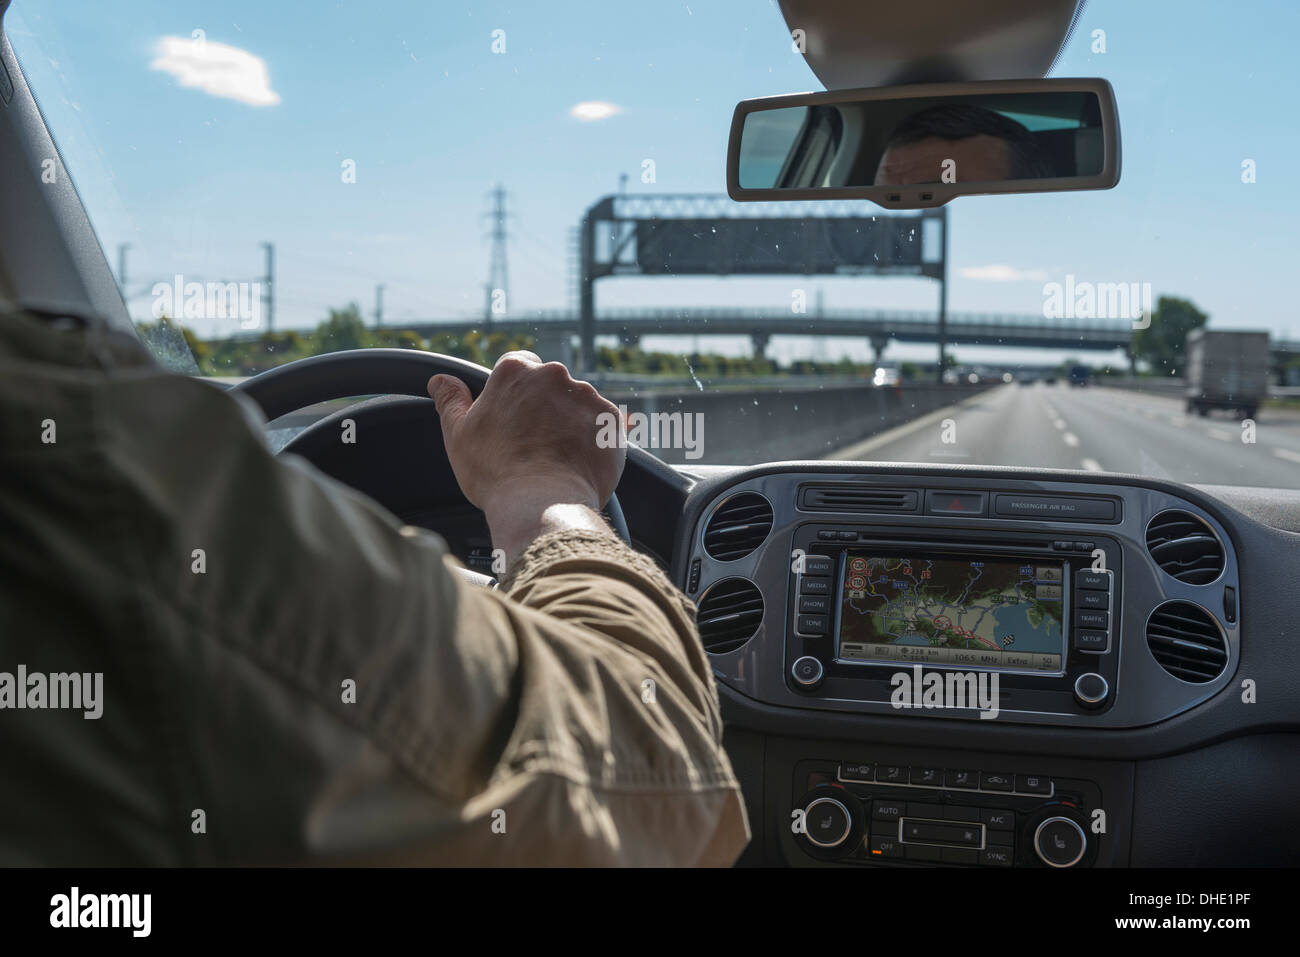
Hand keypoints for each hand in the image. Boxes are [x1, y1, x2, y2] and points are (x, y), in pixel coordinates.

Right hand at [428, 351, 625, 564]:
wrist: (542, 505)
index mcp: (516, 372)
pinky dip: (593, 439)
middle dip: (545, 407)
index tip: (515, 415)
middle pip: (550, 384)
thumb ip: (451, 400)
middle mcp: (554, 376)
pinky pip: (603, 424)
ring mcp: (586, 397)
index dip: (516, 391)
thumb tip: (441, 380)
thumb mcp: (458, 435)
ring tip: (556, 457)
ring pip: (578, 403)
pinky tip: (577, 462)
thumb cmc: (495, 472)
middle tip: (532, 442)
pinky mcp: (611, 420)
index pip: (519, 363)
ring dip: (570, 422)